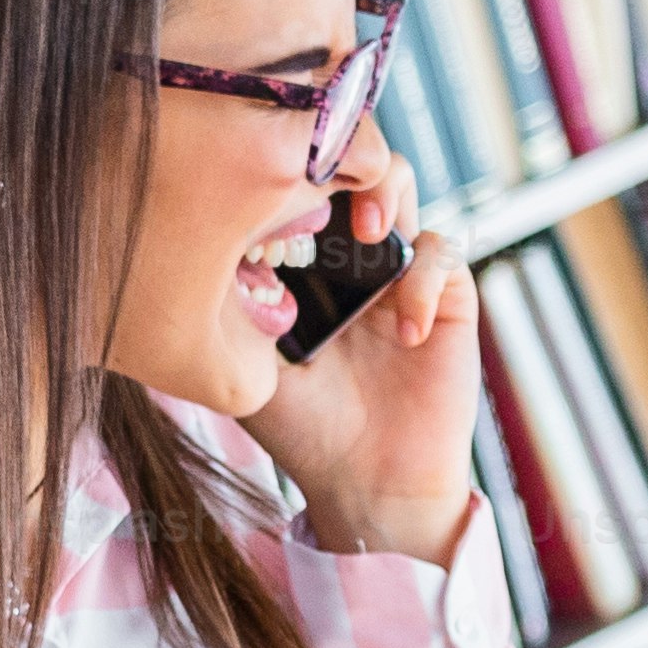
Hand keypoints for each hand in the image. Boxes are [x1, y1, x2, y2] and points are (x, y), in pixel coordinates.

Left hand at [240, 150, 479, 566]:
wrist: (365, 485)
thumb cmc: (302, 432)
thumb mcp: (248, 366)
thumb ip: (232, 308)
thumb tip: (201, 241)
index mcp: (301, 263)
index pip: (294, 185)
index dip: (283, 177)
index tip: (266, 213)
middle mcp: (349, 258)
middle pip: (347, 164)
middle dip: (338, 162)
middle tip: (321, 194)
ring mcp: (397, 273)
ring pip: (398, 185)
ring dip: (385, 193)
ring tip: (369, 236)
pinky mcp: (446, 300)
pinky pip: (443, 254)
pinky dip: (424, 279)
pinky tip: (403, 332)